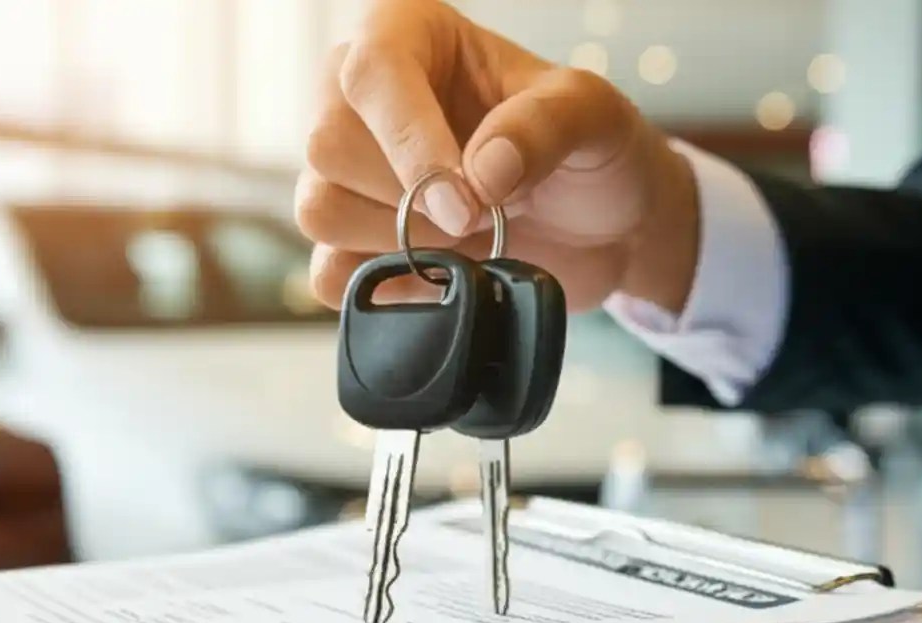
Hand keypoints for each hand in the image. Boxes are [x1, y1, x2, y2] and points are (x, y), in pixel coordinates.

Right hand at [296, 0, 699, 312]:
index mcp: (408, 38)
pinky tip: (440, 271)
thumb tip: (479, 173)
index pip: (371, 72)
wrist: (601, 225)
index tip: (471, 200)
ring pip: (320, 210)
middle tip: (483, 212)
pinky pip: (327, 275)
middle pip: (329, 146)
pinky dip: (386, 285)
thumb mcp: (592, 115)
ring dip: (402, 242)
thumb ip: (542, 127)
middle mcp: (359, 99)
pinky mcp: (351, 246)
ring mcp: (346, 176)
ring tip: (468, 238)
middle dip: (413, 197)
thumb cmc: (588, 149)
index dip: (412, 141)